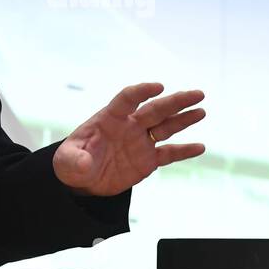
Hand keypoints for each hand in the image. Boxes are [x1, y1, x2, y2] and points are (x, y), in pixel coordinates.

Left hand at [53, 82, 205, 195]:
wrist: (82, 181)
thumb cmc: (71, 163)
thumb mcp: (67, 161)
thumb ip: (75, 159)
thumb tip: (85, 163)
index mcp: (109, 118)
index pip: (127, 99)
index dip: (142, 92)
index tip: (158, 87)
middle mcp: (129, 126)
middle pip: (156, 109)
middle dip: (176, 101)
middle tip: (197, 94)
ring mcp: (140, 141)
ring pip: (166, 127)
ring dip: (184, 119)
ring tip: (201, 110)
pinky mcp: (147, 160)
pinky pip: (169, 153)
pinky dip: (184, 151)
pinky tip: (200, 147)